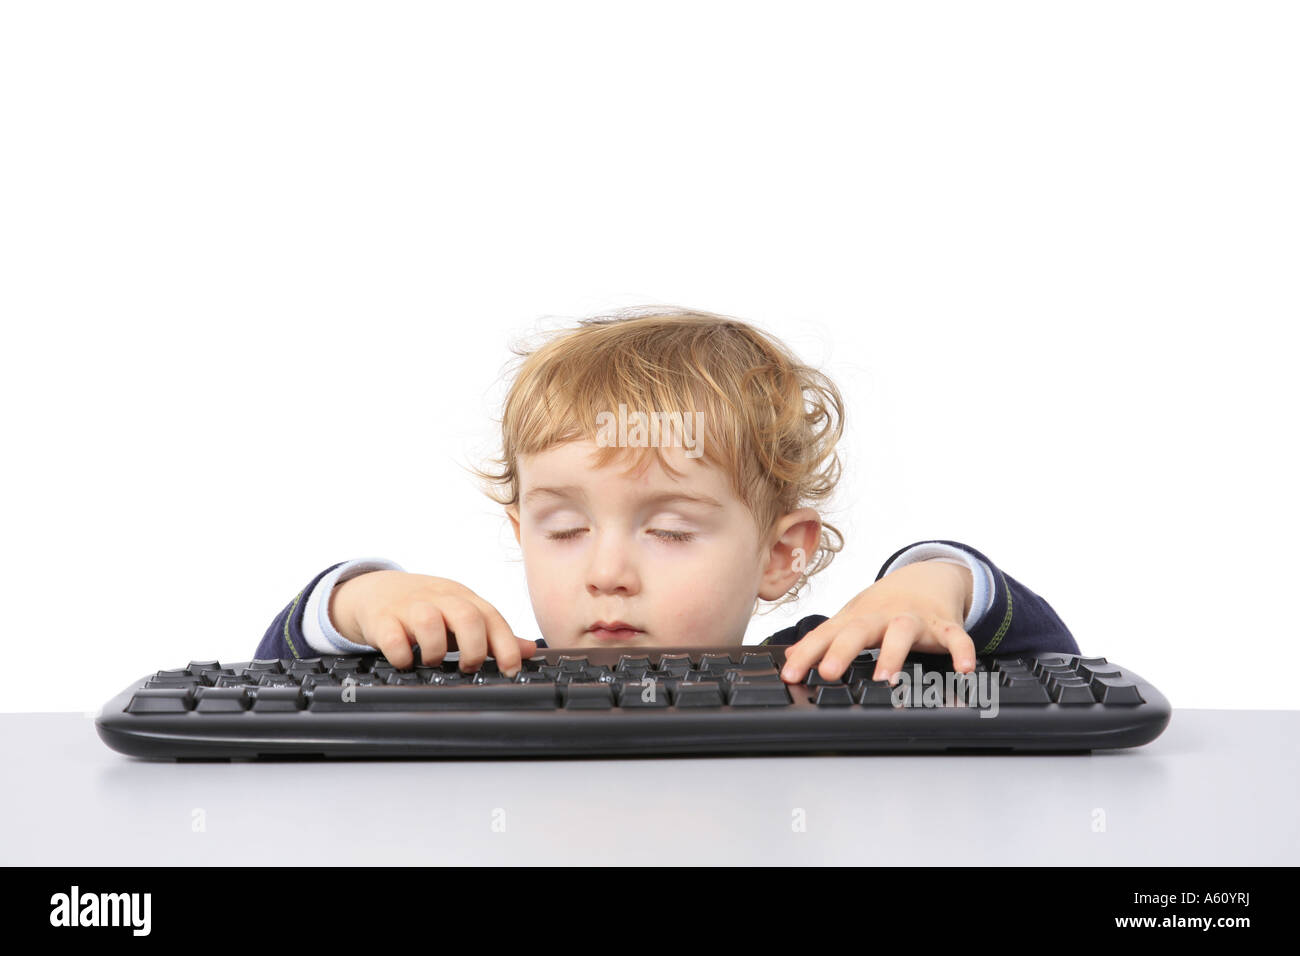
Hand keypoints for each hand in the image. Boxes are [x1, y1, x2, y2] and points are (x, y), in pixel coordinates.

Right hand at [330, 571, 536, 676]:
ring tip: (433, 661)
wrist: (375, 591)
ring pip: (430, 623)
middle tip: (468, 668)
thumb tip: (528, 650)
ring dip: (436, 650)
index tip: (511, 670)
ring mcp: (409, 606)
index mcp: (462, 598)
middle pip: (466, 616)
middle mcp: (439, 599)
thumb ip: (493, 635)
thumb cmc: (425, 608)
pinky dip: (402, 655)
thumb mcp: (460, 615)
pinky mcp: (382, 619)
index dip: (506, 645)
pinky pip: (393, 638)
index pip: (492, 617)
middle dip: (474, 648)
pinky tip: (405, 662)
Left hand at [778, 560, 975, 684]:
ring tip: (886, 679)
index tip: (790, 675)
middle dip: (843, 650)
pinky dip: (962, 650)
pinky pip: (956, 637)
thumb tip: (789, 657)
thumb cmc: (882, 606)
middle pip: (859, 629)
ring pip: (903, 632)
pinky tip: (964, 669)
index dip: (806, 654)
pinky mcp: (944, 625)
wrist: (926, 576)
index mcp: (856, 618)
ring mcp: (914, 620)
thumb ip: (823, 639)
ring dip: (894, 653)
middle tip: (829, 673)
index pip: (826, 635)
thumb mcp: (851, 619)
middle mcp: (882, 617)